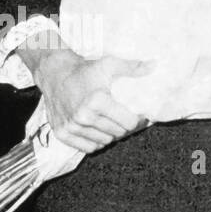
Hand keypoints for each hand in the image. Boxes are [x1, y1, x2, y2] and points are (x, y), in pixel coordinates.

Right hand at [25, 35, 149, 153]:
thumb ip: (133, 67)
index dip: (137, 119)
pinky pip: (88, 147)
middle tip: (127, 119)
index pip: (128, 122)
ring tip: (113, 123)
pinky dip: (97, 142)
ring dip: (111, 134)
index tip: (138, 114)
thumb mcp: (110, 64)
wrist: (55, 75)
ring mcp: (71, 127)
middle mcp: (83, 116)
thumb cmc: (85, 70)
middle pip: (117, 133)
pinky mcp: (62, 133)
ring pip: (104, 141)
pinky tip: (100, 131)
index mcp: (97, 101)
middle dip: (125, 127)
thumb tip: (154, 65)